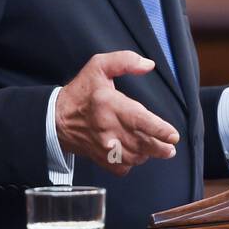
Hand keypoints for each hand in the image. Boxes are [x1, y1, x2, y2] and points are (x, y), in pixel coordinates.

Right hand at [55, 50, 179, 175]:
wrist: (55, 119)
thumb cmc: (80, 91)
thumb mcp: (99, 66)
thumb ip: (125, 61)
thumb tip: (148, 65)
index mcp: (109, 105)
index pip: (139, 120)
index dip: (159, 130)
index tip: (173, 136)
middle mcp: (107, 128)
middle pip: (141, 143)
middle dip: (160, 148)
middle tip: (170, 148)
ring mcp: (103, 146)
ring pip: (134, 157)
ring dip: (148, 155)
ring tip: (158, 150)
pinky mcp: (100, 158)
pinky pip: (122, 167)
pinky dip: (132, 164)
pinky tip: (135, 155)